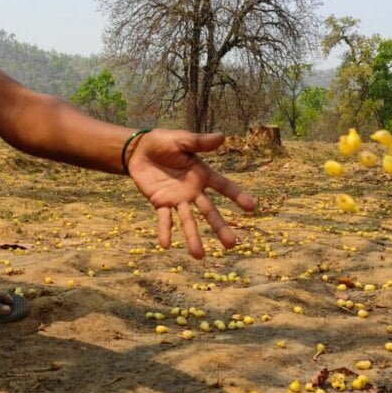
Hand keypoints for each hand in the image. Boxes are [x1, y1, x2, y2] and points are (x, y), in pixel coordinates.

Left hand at [127, 129, 255, 258]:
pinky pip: (163, 219)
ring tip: (198, 256)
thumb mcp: (183, 140)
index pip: (223, 186)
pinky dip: (165, 231)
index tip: (252, 208)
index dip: (237, 196)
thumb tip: (222, 136)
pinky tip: (166, 245)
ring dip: (193, 238)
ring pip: (188, 221)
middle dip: (220, 228)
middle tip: (232, 245)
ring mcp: (177, 199)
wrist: (139, 149)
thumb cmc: (164, 142)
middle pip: (209, 212)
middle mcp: (193, 191)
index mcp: (202, 174)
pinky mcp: (160, 202)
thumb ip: (200, 142)